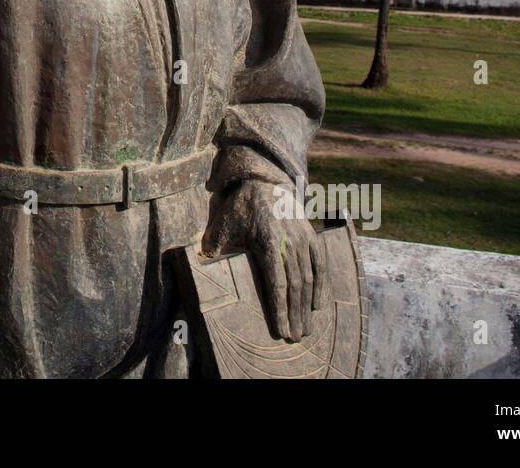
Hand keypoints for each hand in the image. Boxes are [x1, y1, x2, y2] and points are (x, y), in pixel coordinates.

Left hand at [202, 178, 325, 341]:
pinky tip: (317, 304)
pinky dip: (320, 285)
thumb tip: (199, 263)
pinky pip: (319, 264)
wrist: (264, 181)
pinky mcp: (310, 235)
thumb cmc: (240, 206)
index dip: (280, 309)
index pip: (276, 283)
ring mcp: (302, 238)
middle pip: (295, 286)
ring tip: (305, 328)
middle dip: (295, 315)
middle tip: (295, 337)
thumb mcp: (223, 224)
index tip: (282, 330)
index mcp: (267, 241)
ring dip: (307, 306)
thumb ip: (214, 245)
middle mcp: (288, 242)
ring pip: (308, 278)